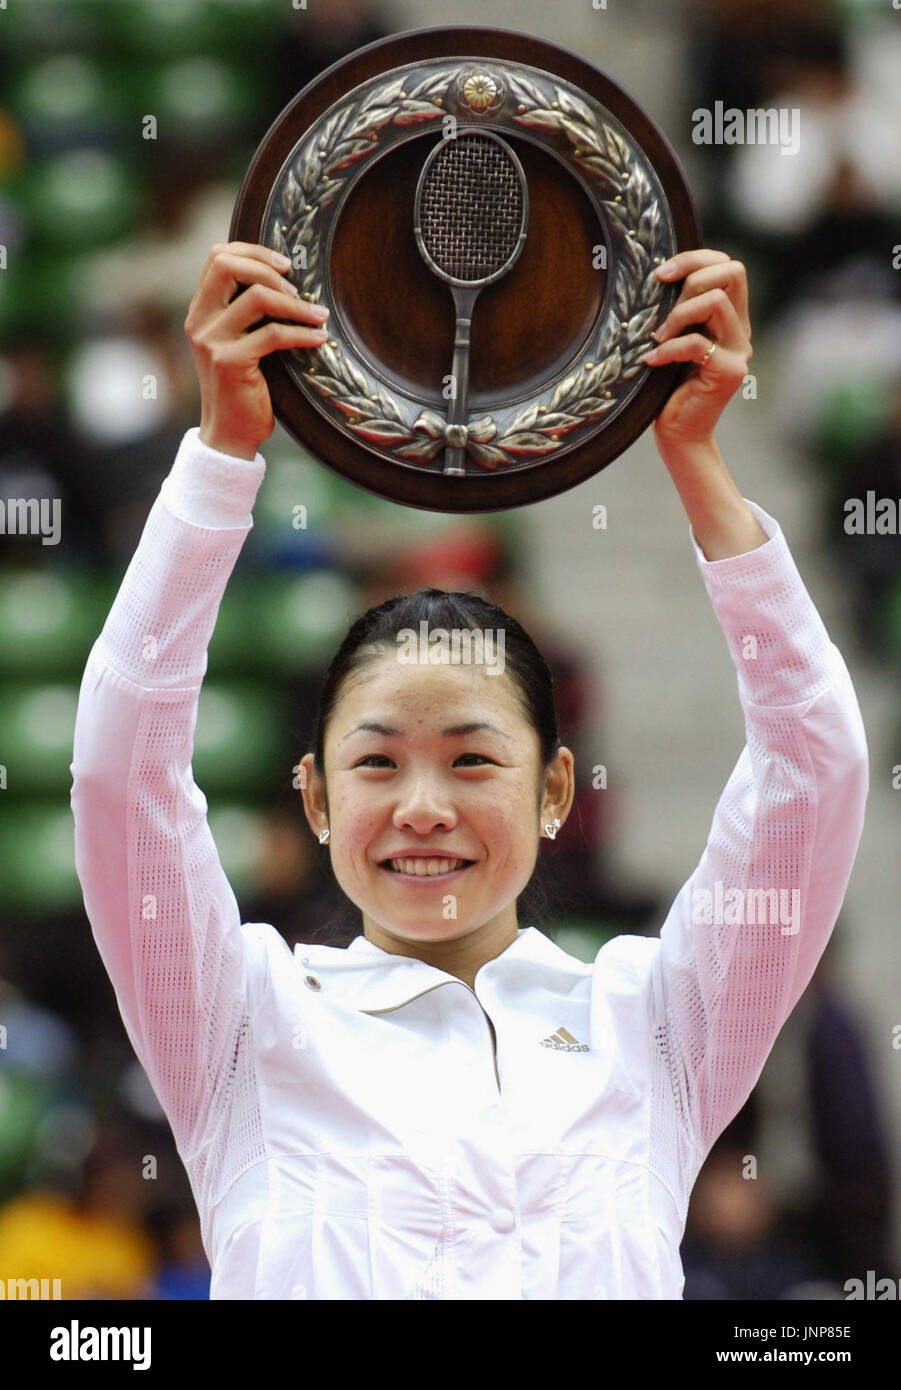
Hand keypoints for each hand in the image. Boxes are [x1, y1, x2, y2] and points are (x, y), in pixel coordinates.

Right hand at [184, 241, 329, 459]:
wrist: (230, 435)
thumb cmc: (243, 388)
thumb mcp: (240, 342)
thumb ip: (248, 313)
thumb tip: (288, 282)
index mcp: (200, 311)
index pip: (218, 257)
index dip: (254, 252)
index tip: (285, 265)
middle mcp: (200, 321)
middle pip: (227, 264)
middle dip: (268, 268)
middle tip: (298, 289)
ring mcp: (212, 341)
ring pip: (256, 297)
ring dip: (295, 304)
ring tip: (318, 315)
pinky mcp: (230, 362)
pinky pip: (272, 335)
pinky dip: (302, 334)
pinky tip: (320, 340)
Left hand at [642, 249, 751, 459]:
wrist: (679, 434)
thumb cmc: (667, 388)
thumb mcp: (672, 339)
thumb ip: (677, 310)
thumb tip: (657, 275)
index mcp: (731, 318)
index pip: (728, 265)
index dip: (696, 259)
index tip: (661, 275)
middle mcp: (741, 330)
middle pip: (733, 271)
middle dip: (691, 279)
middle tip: (662, 308)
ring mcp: (738, 351)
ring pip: (717, 300)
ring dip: (679, 314)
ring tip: (657, 338)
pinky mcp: (728, 372)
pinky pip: (697, 343)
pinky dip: (669, 349)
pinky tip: (650, 361)